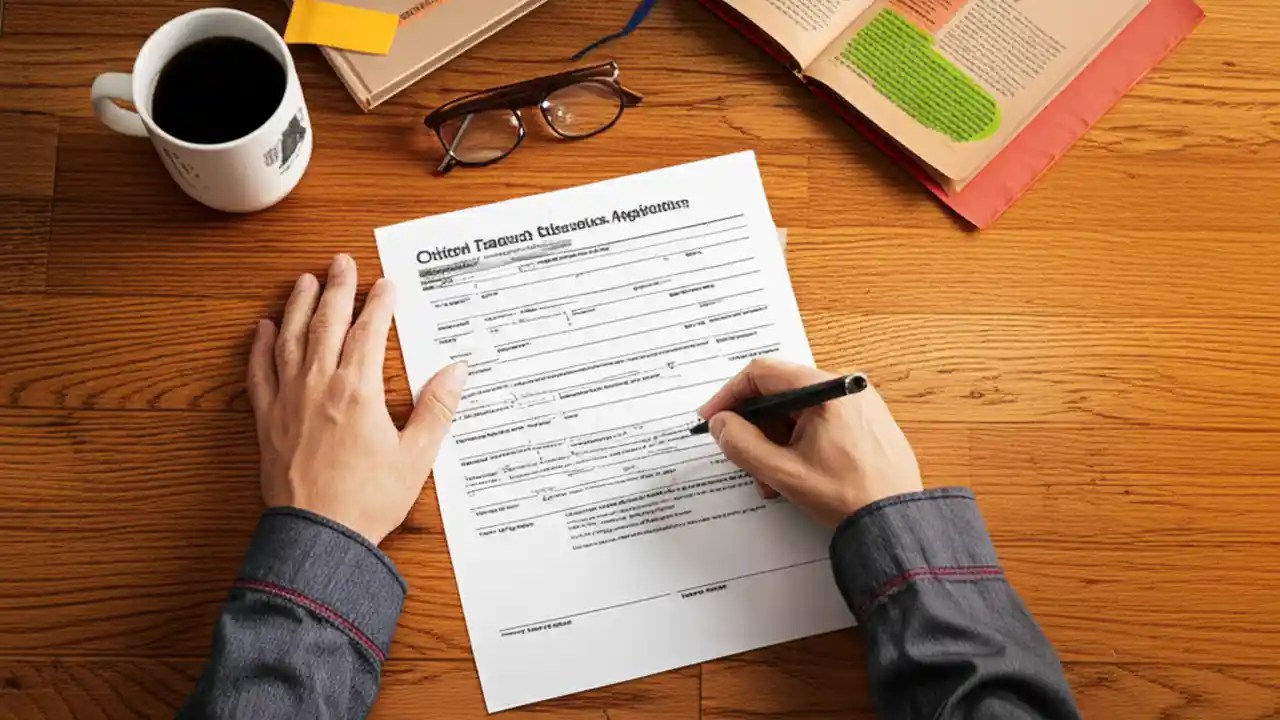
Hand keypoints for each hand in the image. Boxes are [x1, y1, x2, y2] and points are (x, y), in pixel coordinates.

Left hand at [246, 254, 468, 544]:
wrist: (319, 536)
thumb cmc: (368, 500)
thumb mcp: (417, 457)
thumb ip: (437, 410)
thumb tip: (457, 372)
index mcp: (358, 390)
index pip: (370, 331)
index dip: (380, 303)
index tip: (387, 284)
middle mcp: (319, 385)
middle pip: (327, 323)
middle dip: (337, 288)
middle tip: (341, 262)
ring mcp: (289, 400)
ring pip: (290, 338)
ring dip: (297, 306)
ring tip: (304, 281)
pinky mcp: (269, 420)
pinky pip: (259, 373)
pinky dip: (260, 347)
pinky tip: (262, 328)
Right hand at [699, 358, 921, 527]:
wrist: (896, 522)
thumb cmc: (851, 497)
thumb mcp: (783, 473)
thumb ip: (742, 445)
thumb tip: (721, 424)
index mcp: (827, 390)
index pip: (763, 373)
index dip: (729, 395)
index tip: (712, 418)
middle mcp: (845, 387)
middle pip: (779, 392)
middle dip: (755, 428)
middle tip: (742, 458)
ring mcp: (857, 403)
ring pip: (797, 410)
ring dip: (774, 442)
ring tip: (770, 479)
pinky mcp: (864, 421)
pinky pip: (818, 421)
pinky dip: (797, 443)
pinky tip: (792, 474)